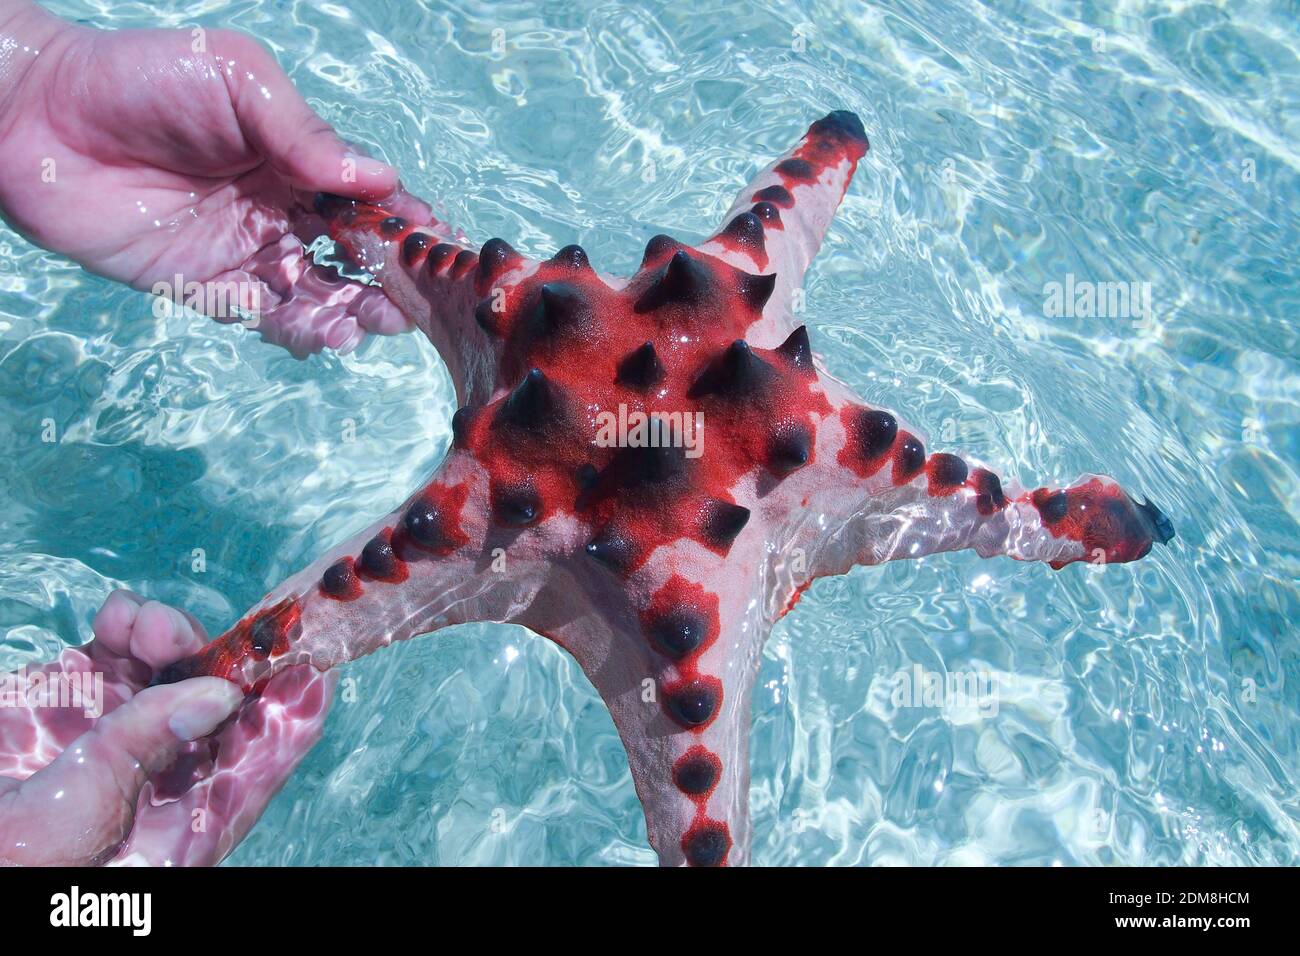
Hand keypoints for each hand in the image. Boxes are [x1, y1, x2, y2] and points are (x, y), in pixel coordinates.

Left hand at [0, 2, 425, 356]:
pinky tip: (323, 331)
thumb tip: (378, 178)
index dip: (403, 222)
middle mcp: (279, 208)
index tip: (435, 246)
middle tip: (406, 302)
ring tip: (362, 321)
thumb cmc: (139, 78)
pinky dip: (299, 330)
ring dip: (349, 312)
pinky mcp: (205, 286)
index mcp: (296, 157)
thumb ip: (304, 132)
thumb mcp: (237, 81)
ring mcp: (244, 250)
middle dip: (386, 281)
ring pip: (317, 294)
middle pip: (353, 255)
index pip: (367, 197)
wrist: (36, 118)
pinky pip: (265, 318)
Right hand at [0, 590, 333, 865]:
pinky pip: (117, 651)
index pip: (258, 761)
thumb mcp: (82, 812)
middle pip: (223, 703)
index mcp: (182, 823)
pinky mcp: (71, 700)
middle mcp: (159, 775)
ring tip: (152, 628)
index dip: (290, 709)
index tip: (317, 661)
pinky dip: (124, 624)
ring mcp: (116, 732)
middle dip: (230, 657)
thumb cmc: (10, 861)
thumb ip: (145, 748)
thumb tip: (220, 692)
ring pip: (175, 667)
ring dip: (176, 635)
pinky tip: (117, 619)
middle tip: (229, 628)